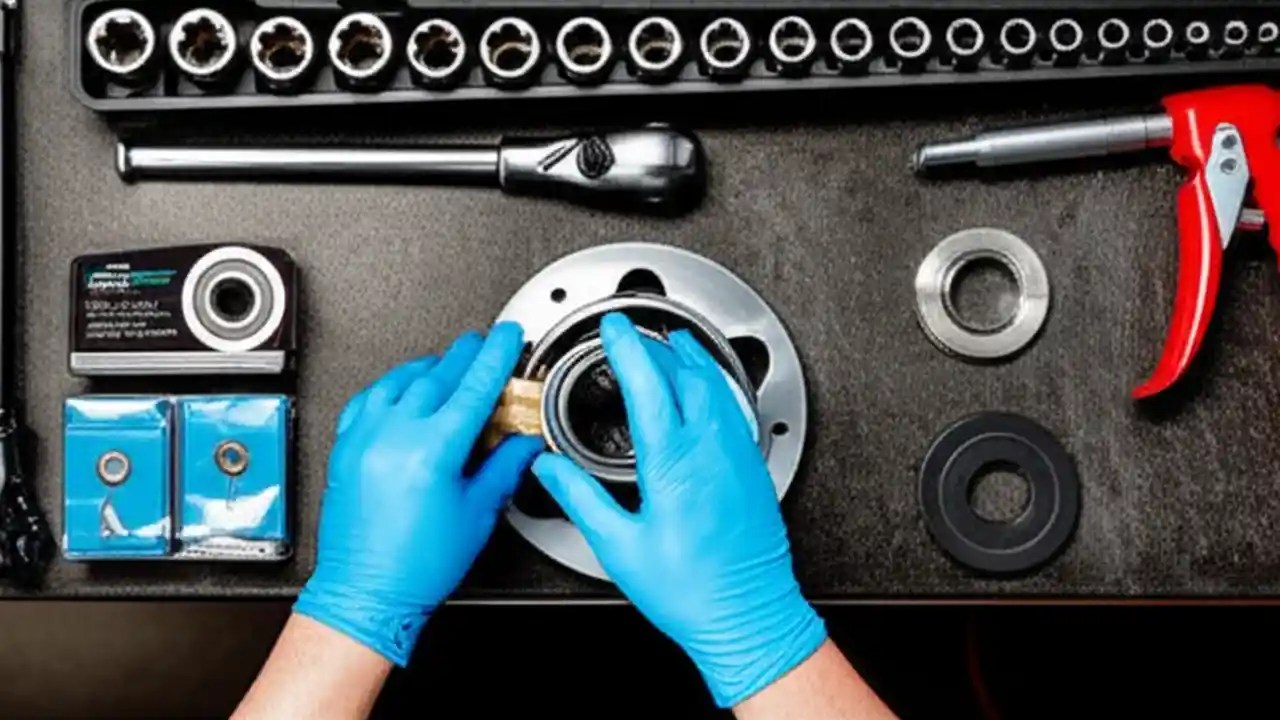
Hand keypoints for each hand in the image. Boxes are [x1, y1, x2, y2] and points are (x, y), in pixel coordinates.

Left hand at [294, 323, 542, 665]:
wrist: (365, 593)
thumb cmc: (416, 565)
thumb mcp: (477, 514)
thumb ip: (504, 467)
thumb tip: (524, 442)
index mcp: (432, 450)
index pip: (473, 385)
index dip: (495, 355)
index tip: (507, 337)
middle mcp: (393, 436)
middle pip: (437, 373)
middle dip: (466, 354)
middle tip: (486, 346)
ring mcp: (364, 438)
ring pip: (400, 379)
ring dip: (429, 365)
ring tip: (449, 366)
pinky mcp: (345, 447)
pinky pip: (368, 399)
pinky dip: (391, 386)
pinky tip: (403, 389)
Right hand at [533, 313, 825, 707]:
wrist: (749, 616)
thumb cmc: (691, 591)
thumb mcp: (619, 546)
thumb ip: (580, 499)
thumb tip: (549, 469)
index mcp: (674, 463)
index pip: (649, 384)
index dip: (628, 347)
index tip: (614, 328)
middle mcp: (711, 450)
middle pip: (686, 374)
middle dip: (658, 344)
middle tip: (635, 331)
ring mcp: (737, 456)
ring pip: (717, 386)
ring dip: (691, 359)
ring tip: (672, 344)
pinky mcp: (752, 468)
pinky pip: (733, 408)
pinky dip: (713, 383)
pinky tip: (706, 389)